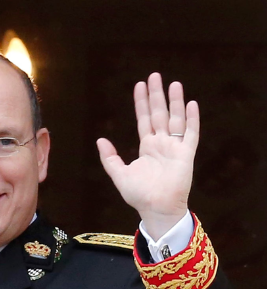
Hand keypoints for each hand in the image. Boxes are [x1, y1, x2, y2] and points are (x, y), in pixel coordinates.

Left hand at [96, 72, 198, 238]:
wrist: (156, 209)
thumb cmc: (139, 195)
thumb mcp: (119, 174)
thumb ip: (110, 158)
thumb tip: (100, 139)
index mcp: (147, 147)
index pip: (144, 119)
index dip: (141, 102)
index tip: (139, 85)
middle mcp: (161, 144)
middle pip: (159, 114)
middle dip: (156, 95)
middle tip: (155, 75)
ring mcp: (174, 148)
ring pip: (175, 119)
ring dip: (175, 102)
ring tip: (173, 83)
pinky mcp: (185, 155)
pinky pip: (190, 134)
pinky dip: (191, 120)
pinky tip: (190, 104)